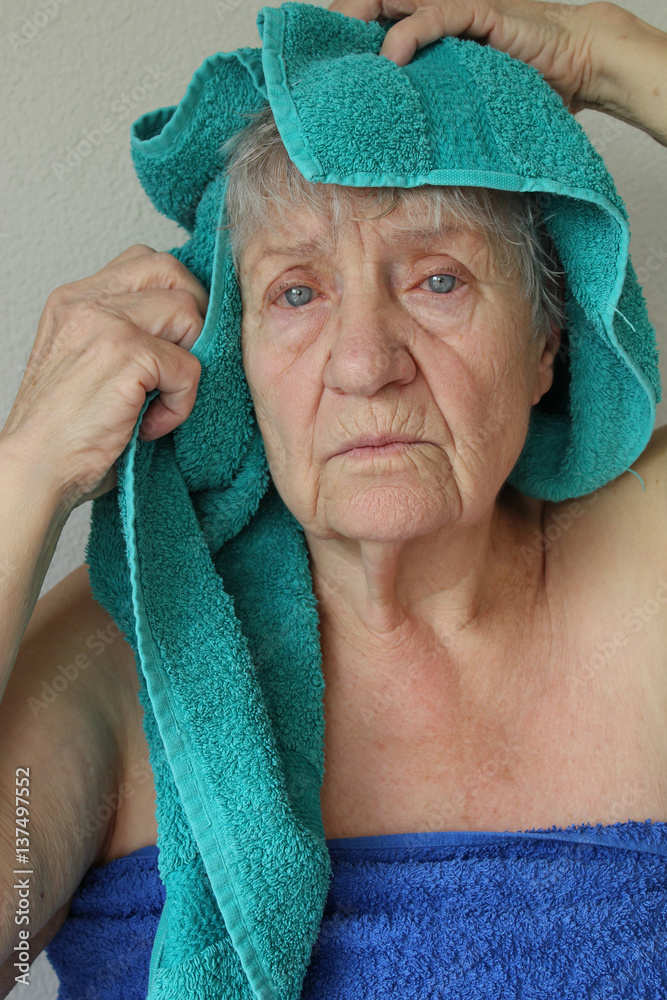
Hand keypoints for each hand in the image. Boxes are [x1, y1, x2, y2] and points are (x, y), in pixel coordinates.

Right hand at [0, 245, 206, 511]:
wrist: (36, 471)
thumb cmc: (67, 433)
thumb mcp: (89, 364)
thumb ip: (124, 333)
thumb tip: (191, 326)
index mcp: (75, 300)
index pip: (146, 262)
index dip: (178, 296)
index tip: (179, 342)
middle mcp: (85, 301)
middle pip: (172, 273)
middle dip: (195, 319)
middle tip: (181, 368)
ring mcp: (105, 324)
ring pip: (189, 314)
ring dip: (188, 365)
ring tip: (161, 401)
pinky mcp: (126, 355)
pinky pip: (189, 367)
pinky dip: (182, 403)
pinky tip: (151, 425)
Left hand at [326, 0, 623, 114]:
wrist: (577, 67)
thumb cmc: (520, 88)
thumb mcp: (459, 102)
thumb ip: (428, 111)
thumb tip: (386, 158)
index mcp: (428, 30)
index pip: (374, 20)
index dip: (343, 36)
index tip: (316, 69)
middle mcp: (437, 12)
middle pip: (372, 4)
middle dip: (339, 24)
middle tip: (315, 57)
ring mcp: (456, 9)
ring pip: (393, 0)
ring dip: (360, 18)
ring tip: (339, 51)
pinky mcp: (480, 13)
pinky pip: (435, 15)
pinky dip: (408, 34)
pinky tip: (390, 58)